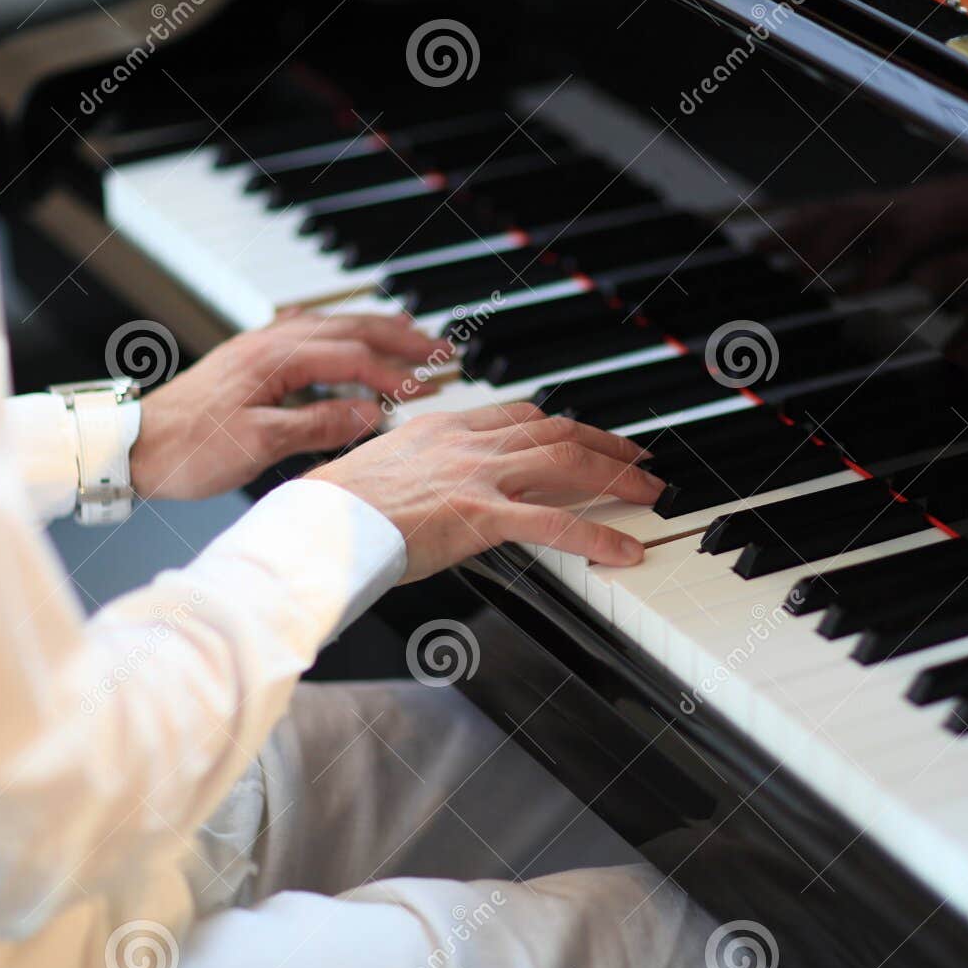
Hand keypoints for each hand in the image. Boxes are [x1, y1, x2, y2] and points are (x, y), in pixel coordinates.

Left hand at [129, 310, 445, 499]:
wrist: (133, 447)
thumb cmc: (187, 448)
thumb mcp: (258, 444)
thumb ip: (318, 426)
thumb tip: (368, 414)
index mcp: (274, 359)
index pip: (350, 359)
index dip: (392, 374)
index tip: (423, 390)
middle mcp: (268, 344)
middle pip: (347, 330)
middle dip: (396, 338)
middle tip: (436, 347)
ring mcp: (257, 350)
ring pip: (329, 329)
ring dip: (371, 331)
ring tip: (407, 330)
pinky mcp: (249, 363)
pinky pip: (305, 337)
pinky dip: (337, 336)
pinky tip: (343, 336)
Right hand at [304, 403, 665, 582]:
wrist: (316, 526)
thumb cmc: (335, 511)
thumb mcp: (383, 473)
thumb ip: (420, 472)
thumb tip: (432, 490)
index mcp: (443, 429)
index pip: (521, 416)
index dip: (565, 426)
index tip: (589, 436)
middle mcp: (466, 442)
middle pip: (556, 430)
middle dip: (606, 444)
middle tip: (640, 459)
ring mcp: (475, 475)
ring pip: (566, 463)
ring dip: (617, 478)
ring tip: (651, 495)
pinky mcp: (478, 515)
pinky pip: (553, 524)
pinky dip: (598, 536)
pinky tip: (625, 551)